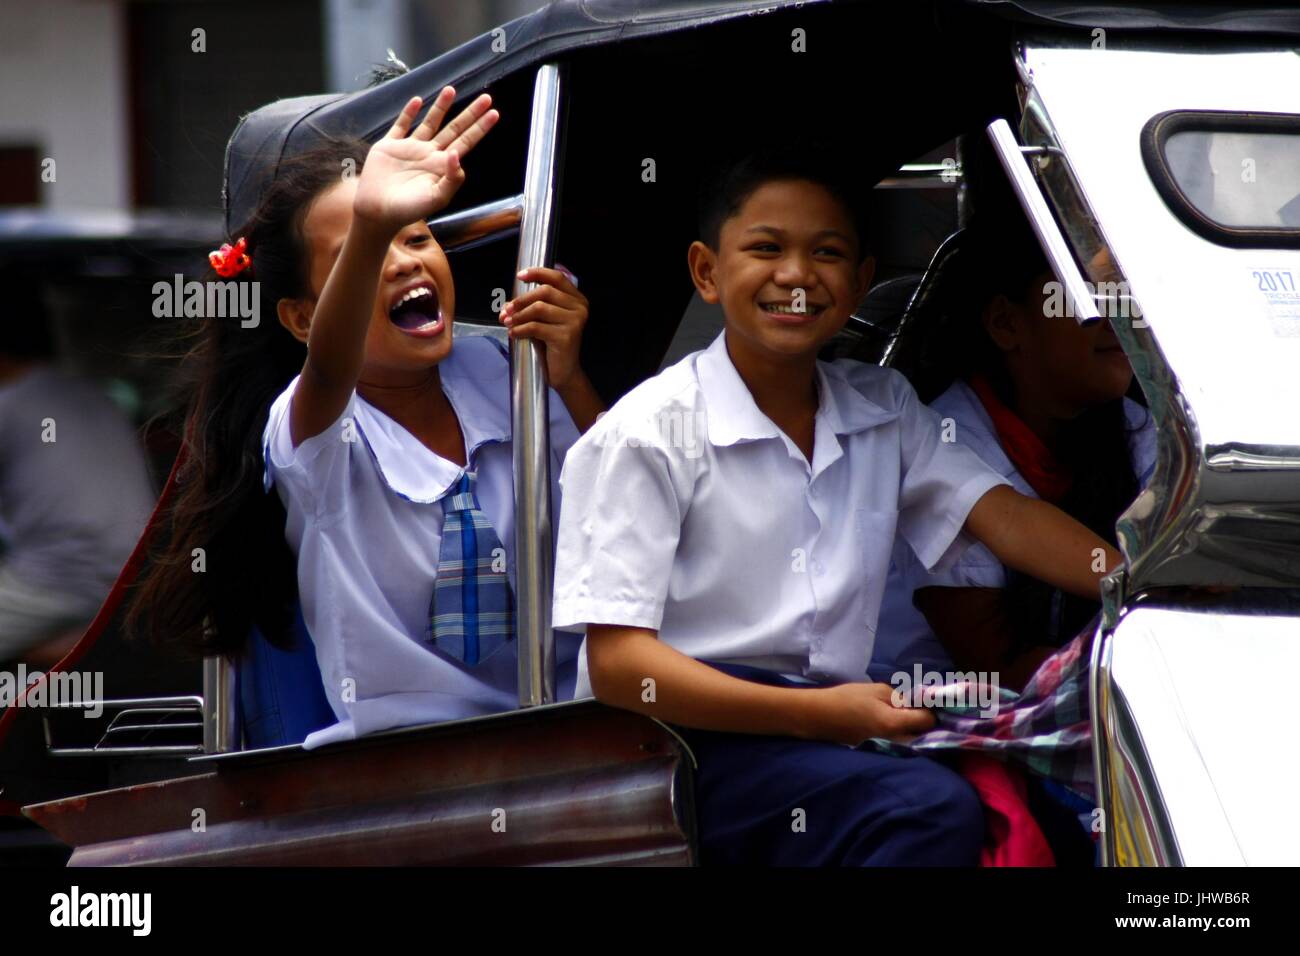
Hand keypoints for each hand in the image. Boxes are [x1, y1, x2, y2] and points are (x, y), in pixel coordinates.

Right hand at [353, 86, 498, 231]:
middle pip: (454, 129)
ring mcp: (410, 148)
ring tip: (452, 90)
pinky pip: (401, 125)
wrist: (378, 212)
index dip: (480, 128)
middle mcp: (429, 154)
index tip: (494, 113)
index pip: (466, 142)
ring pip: (430, 122)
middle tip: (486, 98)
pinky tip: (417, 100)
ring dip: (441, 106)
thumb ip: (452, 179)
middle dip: (470, 113)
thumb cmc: (409, 210)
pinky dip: (408, 113)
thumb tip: (457, 154)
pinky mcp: (389, 146)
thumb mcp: (437, 198)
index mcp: (442, 166)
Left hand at [500, 265, 589, 389]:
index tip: (520, 276)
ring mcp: (574, 322)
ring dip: (519, 315)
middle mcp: (579, 308)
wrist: (564, 372)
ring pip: (539, 308)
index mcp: (577, 299)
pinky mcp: (566, 336)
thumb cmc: (552, 344)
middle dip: (521, 299)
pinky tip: (514, 334)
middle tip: (506, 309)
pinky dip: (520, 329)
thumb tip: (506, 304)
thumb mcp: (544, 320)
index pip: (557, 277)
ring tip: (508, 322)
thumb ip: (531, 307)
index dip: (538, 273)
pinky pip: (536, 327)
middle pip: (545, 292)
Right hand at [813, 682, 935, 746]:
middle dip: (925, 726)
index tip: (923, 703)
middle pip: (923, 738)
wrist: (820, 717)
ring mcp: (886, 750)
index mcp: (894, 723)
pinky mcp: (879, 753)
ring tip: (910, 720)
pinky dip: (903, 739)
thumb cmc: (847, 699)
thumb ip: (901, 699)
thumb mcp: (877, 690)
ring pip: (912, 745)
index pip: (927, 721)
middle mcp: (894, 742)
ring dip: (915, 734)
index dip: (929, 710)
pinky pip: (899, 747)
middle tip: (919, 712)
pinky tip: (896, 729)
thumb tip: (916, 706)